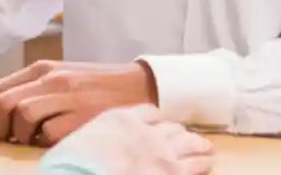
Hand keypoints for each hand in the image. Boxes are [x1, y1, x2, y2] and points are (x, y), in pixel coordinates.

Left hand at [0, 60, 156, 146]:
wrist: (139, 86)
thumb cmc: (96, 87)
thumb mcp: (60, 79)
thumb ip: (32, 91)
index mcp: (42, 69)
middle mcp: (51, 80)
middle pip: (3, 104)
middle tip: (6, 137)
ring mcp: (67, 98)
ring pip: (22, 117)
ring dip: (22, 135)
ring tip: (34, 138)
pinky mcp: (82, 116)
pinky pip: (49, 134)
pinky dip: (46, 142)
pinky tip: (57, 139)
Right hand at [48, 105, 214, 174]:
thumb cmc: (73, 164)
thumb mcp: (75, 143)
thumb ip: (92, 140)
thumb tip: (89, 147)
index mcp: (120, 120)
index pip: (147, 112)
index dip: (155, 119)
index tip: (158, 124)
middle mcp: (145, 132)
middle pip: (170, 127)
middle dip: (178, 132)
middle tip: (184, 137)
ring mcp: (163, 153)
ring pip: (189, 142)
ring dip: (198, 145)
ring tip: (205, 148)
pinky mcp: (174, 173)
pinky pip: (198, 165)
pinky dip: (204, 162)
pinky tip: (208, 163)